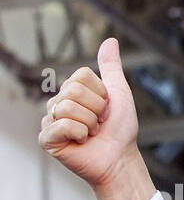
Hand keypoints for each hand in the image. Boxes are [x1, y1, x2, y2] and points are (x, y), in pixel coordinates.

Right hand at [38, 38, 154, 199]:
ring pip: (67, 107)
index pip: (80, 76)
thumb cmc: (121, 129)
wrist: (121, 159)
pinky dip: (79, 134)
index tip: (106, 109)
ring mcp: (50, 120)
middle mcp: (58, 102)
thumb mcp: (120, 93)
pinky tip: (81, 142)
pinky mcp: (46, 139)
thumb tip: (110, 40)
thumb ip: (111, 67)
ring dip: (89, 123)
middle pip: (73, 91)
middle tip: (99, 124)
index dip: (101, 94)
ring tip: (91, 134)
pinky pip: (61, 125)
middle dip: (95, 110)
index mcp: (73, 90)